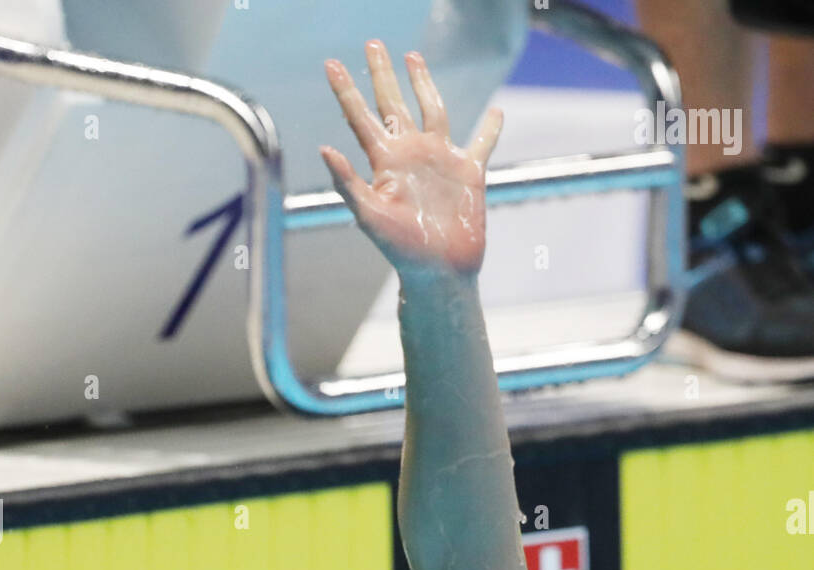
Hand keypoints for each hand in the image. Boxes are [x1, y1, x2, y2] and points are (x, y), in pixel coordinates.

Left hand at [320, 38, 502, 278]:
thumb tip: (324, 148)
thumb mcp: (370, 215)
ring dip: (423, 84)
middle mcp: (411, 155)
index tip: (330, 64)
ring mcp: (441, 161)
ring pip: (432, 111)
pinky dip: (491, 128)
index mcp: (386, 162)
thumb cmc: (402, 250)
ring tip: (413, 58)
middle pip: (394, 104)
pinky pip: (483, 144)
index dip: (346, 91)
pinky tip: (497, 111)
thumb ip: (347, 182)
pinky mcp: (470, 174)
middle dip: (382, 75)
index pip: (362, 118)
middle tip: (372, 43)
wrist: (439, 273)